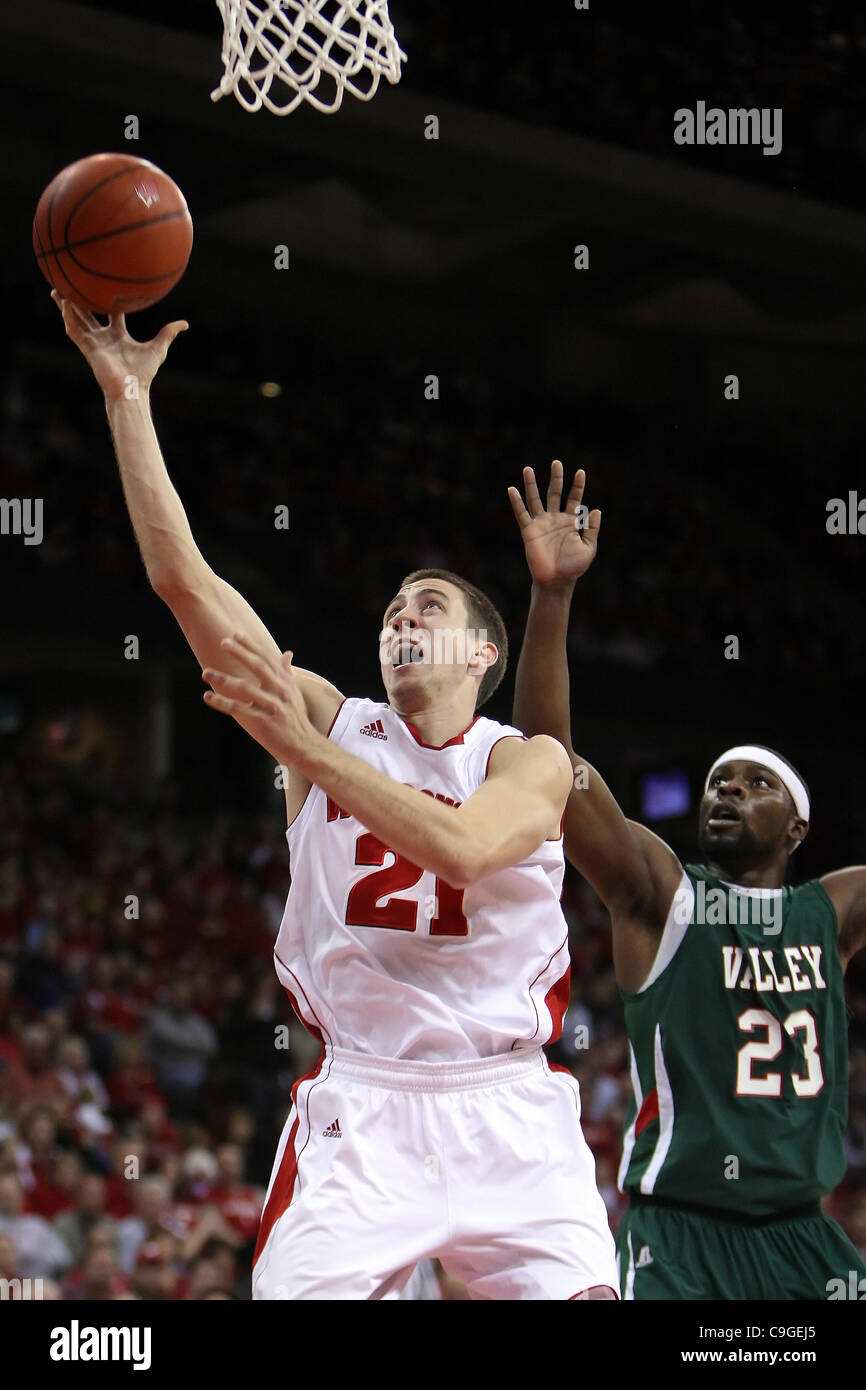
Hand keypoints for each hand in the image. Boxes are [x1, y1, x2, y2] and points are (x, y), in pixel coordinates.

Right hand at [51, 290, 186, 400]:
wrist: (131, 388)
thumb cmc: (144, 372)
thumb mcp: (158, 348)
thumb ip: (168, 333)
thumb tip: (185, 324)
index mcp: (119, 336)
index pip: (113, 315)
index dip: (111, 302)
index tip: (108, 288)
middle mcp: (104, 338)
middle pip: (89, 315)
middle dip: (80, 302)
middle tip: (70, 286)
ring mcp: (94, 343)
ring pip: (77, 320)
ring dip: (67, 306)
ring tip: (57, 290)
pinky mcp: (88, 348)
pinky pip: (75, 330)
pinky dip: (69, 317)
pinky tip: (65, 304)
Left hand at [202, 632, 313, 766]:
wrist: (304, 745)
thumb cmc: (296, 718)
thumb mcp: (294, 693)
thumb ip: (286, 672)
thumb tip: (288, 653)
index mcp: (285, 683)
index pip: (267, 659)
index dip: (252, 646)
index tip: (236, 634)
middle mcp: (280, 692)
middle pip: (258, 667)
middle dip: (241, 653)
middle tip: (223, 642)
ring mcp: (272, 707)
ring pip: (245, 688)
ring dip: (223, 679)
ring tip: (205, 673)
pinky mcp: (263, 722)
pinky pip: (238, 709)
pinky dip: (221, 702)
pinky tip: (208, 696)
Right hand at [508, 459, 600, 585]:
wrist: (556, 582)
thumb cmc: (573, 568)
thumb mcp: (589, 548)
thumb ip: (592, 529)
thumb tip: (595, 510)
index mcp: (570, 522)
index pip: (574, 498)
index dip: (577, 485)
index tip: (580, 472)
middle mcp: (554, 519)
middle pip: (554, 493)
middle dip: (556, 478)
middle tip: (556, 462)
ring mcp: (541, 524)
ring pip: (535, 499)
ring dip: (532, 484)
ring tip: (528, 469)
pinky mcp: (529, 531)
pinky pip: (521, 513)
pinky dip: (516, 501)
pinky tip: (512, 489)